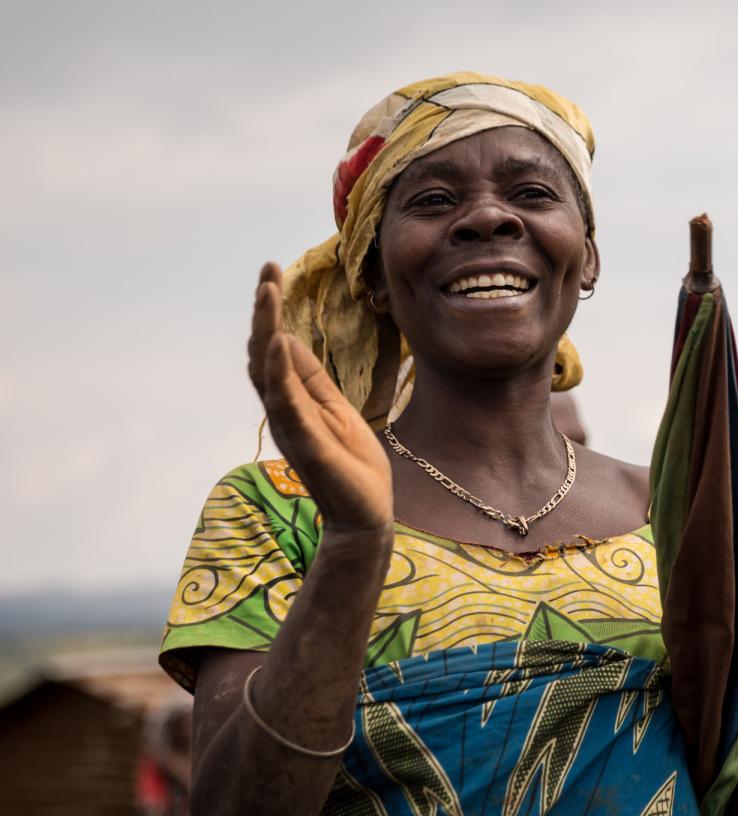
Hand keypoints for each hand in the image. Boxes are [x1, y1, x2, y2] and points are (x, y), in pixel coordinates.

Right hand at [248, 262, 393, 531]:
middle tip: (267, 271)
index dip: (271, 313)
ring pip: (269, 371)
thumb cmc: (352, 464)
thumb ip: (311, 377)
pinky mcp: (306, 442)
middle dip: (264, 311)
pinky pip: (288, 403)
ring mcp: (291, 425)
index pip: (273, 349)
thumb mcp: (335, 408)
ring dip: (267, 329)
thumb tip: (287, 338)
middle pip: (263, 352)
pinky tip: (279, 342)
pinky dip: (280, 372)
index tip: (273, 274)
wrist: (365, 514)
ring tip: (267, 291)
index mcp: (292, 400)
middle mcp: (282, 410)